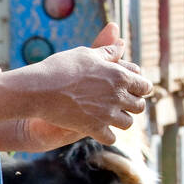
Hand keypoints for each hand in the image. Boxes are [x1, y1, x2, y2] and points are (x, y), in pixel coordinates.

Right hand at [0, 22, 152, 144]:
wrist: (38, 89)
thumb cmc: (61, 67)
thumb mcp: (86, 54)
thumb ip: (107, 51)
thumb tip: (122, 44)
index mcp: (120, 75)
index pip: (144, 86)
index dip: (140, 87)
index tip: (133, 88)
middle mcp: (117, 95)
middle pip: (139, 107)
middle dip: (132, 104)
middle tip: (122, 103)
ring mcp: (107, 114)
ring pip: (128, 124)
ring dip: (122, 120)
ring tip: (111, 115)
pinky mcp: (94, 128)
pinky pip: (111, 138)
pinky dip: (107, 135)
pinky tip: (100, 128)